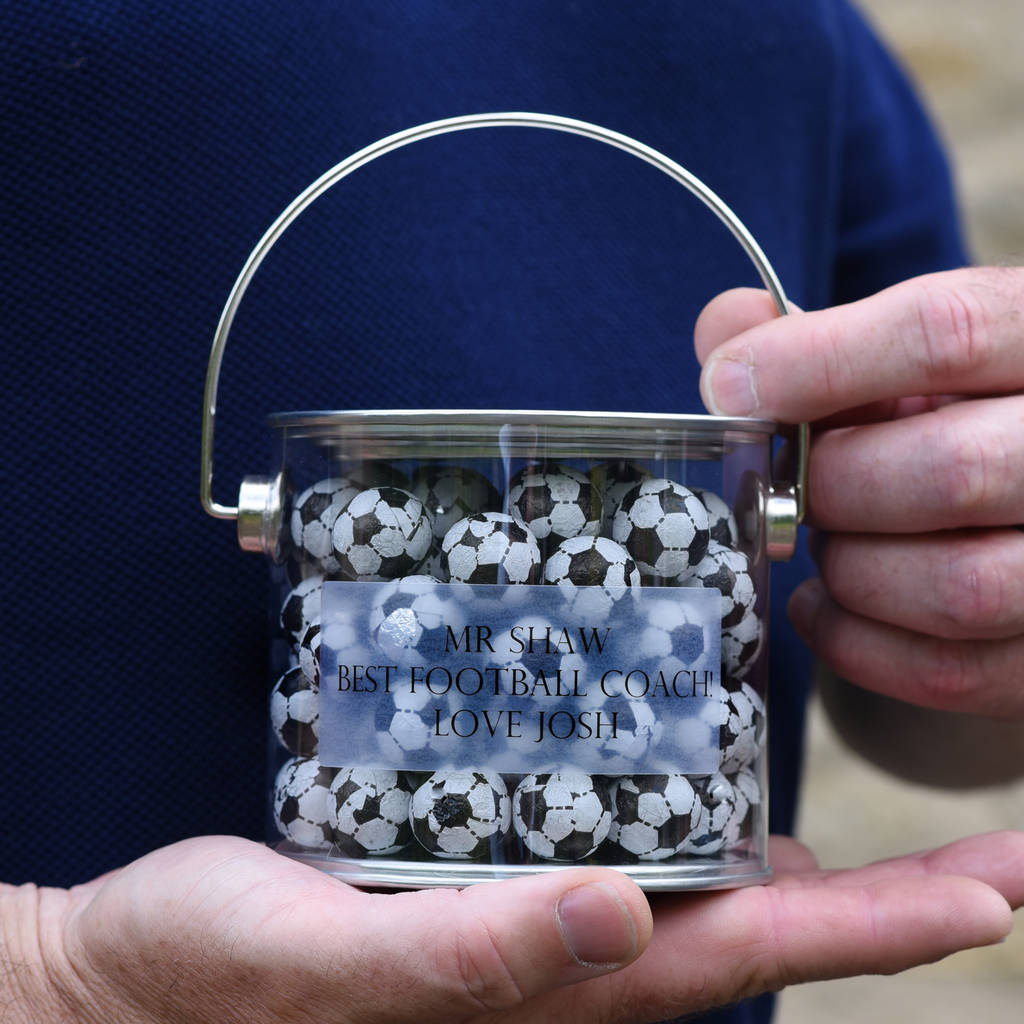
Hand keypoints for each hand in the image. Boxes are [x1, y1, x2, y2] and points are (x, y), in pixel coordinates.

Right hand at [4, 832, 1022, 1022]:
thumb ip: (468, 958)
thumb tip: (622, 916)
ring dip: (799, 863)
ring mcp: (524, 918)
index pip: (746, 962)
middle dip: (879, 897)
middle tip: (988, 848)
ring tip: (883, 818)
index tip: (991, 893)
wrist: (129, 977)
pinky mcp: (477, 870)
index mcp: (547, 993)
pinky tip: (709, 778)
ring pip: (695, 889)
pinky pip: (611, 843)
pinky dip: (682, 818)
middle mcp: (560, 959)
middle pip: (752, 927)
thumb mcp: (324, 962)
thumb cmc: (212, 980)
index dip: (876, 932)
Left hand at [696, 267, 1023, 720]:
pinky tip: (821, 604)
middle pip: (949, 471)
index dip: (818, 361)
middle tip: (793, 486)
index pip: (947, 332)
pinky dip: (853, 643)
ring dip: (850, 569)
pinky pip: (948, 672)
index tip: (729, 386)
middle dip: (832, 485)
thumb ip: (820, 336)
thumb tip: (725, 333)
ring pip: (957, 587)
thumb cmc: (962, 412)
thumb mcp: (911, 353)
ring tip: (827, 542)